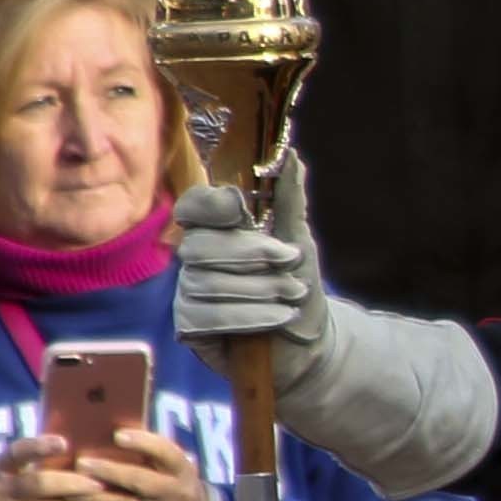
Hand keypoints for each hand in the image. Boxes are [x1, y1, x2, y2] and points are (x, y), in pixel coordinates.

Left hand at [85, 425, 218, 500]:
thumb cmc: (172, 487)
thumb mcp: (172, 470)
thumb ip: (149, 455)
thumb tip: (107, 433)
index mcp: (183, 470)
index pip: (165, 452)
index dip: (142, 442)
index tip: (117, 435)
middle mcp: (177, 494)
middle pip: (140, 481)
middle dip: (109, 471)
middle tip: (81, 463)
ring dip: (95, 498)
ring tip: (71, 490)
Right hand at [172, 151, 331, 366]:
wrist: (311, 344)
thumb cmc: (298, 287)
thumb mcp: (301, 243)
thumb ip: (290, 202)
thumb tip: (292, 156)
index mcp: (217, 232)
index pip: (193, 207)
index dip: (210, 205)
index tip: (240, 209)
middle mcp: (196, 260)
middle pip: (200, 246)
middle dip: (252, 254)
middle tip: (292, 263)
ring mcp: (189, 293)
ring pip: (205, 282)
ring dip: (258, 289)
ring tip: (292, 295)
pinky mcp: (190, 328)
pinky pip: (204, 316)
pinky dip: (248, 316)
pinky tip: (276, 319)